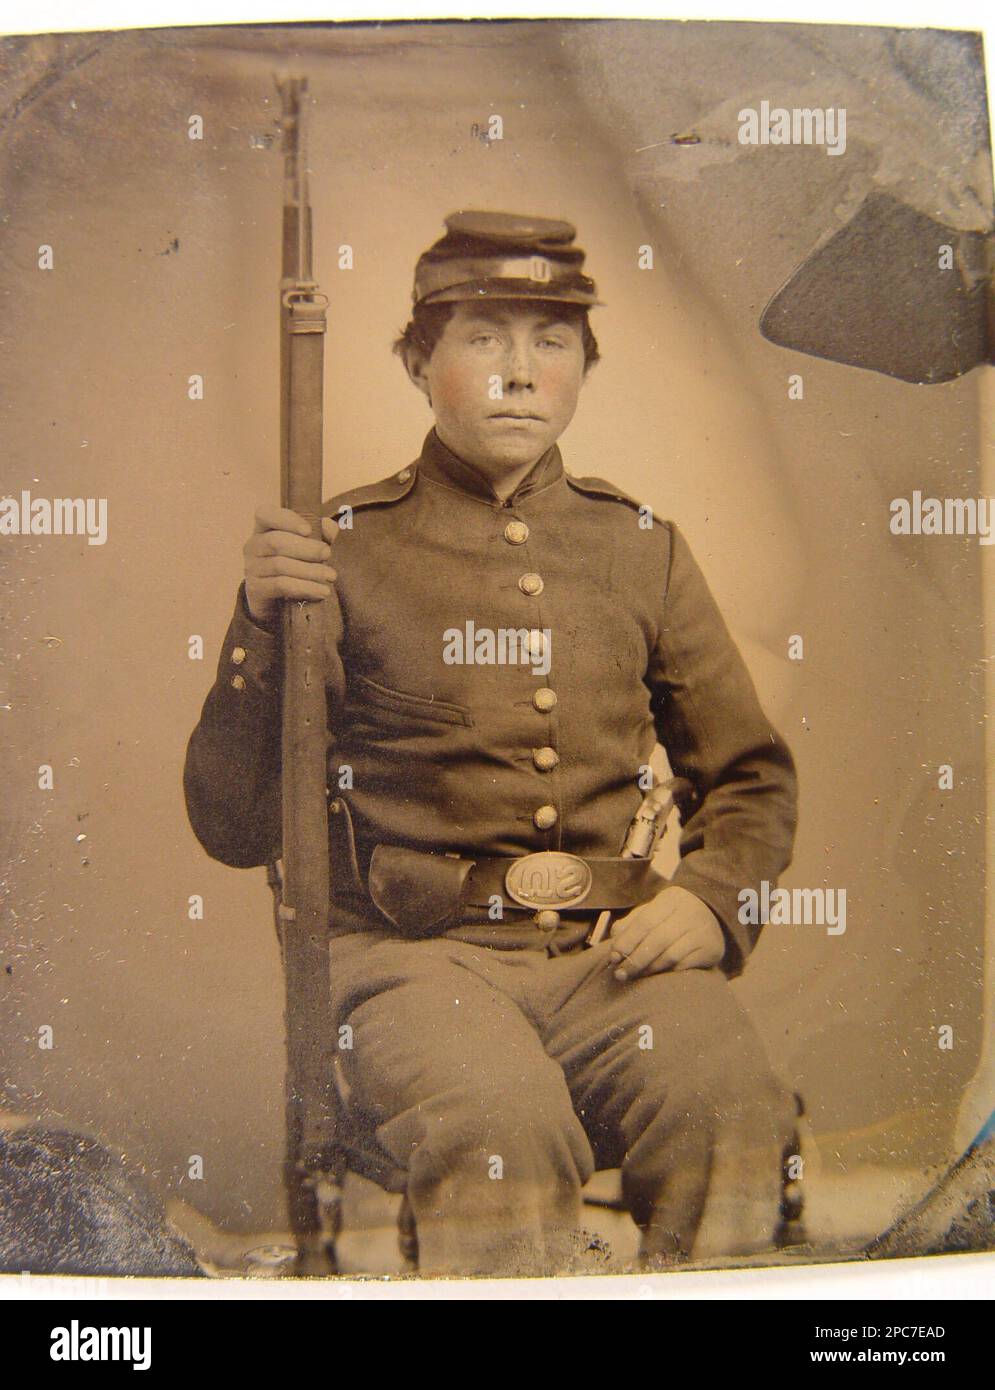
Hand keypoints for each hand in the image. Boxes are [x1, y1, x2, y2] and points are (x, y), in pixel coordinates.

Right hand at [243, 506, 338, 625]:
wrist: (278, 601)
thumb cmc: (296, 565)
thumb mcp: (309, 546)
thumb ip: (320, 532)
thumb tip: (328, 526)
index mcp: (264, 528)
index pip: (266, 514)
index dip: (287, 520)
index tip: (308, 530)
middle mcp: (253, 546)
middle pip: (276, 541)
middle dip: (306, 547)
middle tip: (327, 553)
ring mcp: (252, 568)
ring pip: (279, 565)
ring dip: (310, 570)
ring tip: (330, 575)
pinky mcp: (255, 589)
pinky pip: (281, 585)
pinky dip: (305, 587)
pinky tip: (321, 591)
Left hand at [609, 885, 724, 980]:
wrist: (713, 915)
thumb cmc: (672, 916)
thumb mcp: (653, 911)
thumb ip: (631, 924)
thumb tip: (615, 946)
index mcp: (671, 900)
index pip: (645, 922)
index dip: (627, 941)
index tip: (613, 957)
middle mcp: (690, 914)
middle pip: (657, 940)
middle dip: (635, 960)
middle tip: (621, 974)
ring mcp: (703, 932)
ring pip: (670, 956)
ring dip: (649, 969)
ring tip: (635, 976)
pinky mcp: (712, 950)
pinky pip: (685, 966)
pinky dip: (667, 973)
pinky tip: (656, 977)